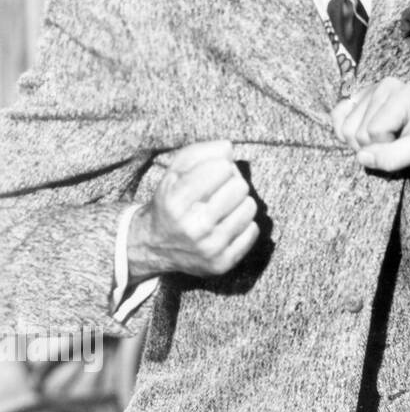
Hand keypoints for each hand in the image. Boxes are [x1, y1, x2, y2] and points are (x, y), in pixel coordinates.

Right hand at [127, 140, 259, 281]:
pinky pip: (252, 230)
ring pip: (250, 207)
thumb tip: (228, 148)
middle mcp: (192, 227)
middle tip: (218, 192)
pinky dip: (243, 224)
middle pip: (240, 187)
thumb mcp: (174, 172)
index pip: (221, 169)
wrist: (155, 245)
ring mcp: (209, 248)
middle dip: (232, 184)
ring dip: (239, 203)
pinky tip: (226, 225)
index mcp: (175, 202)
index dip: (221, 166)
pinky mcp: (222, 263)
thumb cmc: (172, 201)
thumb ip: (200, 152)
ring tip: (222, 208)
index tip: (214, 172)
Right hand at [331, 77, 409, 173]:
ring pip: (345, 129)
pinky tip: (366, 137)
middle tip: (395, 146)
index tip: (405, 146)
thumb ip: (394, 158)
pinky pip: (336, 118)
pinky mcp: (357, 99)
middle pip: (358, 132)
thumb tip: (361, 157)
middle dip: (373, 148)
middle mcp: (385, 86)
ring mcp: (369, 91)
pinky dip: (345, 135)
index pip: (375, 131)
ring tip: (385, 141)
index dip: (386, 148)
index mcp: (404, 94)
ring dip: (362, 145)